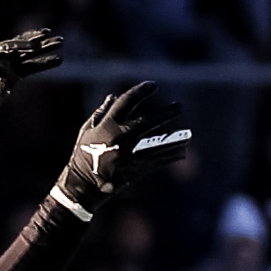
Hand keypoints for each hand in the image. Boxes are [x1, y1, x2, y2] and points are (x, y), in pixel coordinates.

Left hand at [0, 29, 62, 129]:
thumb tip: (3, 85)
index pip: (6, 48)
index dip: (20, 45)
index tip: (35, 46)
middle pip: (19, 47)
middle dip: (34, 41)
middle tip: (50, 34)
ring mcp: (5, 66)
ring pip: (27, 55)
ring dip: (43, 49)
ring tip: (60, 41)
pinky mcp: (12, 75)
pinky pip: (30, 67)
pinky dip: (42, 63)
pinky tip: (58, 59)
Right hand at [54, 82, 190, 215]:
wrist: (83, 184)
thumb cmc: (83, 155)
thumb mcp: (86, 131)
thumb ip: (101, 113)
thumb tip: (113, 96)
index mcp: (106, 125)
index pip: (126, 102)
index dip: (141, 91)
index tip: (154, 85)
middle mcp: (119, 137)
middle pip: (148, 120)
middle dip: (166, 113)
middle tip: (179, 107)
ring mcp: (128, 153)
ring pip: (157, 142)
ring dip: (175, 138)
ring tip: (187, 134)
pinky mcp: (135, 169)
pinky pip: (157, 160)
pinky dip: (170, 156)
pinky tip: (182, 153)